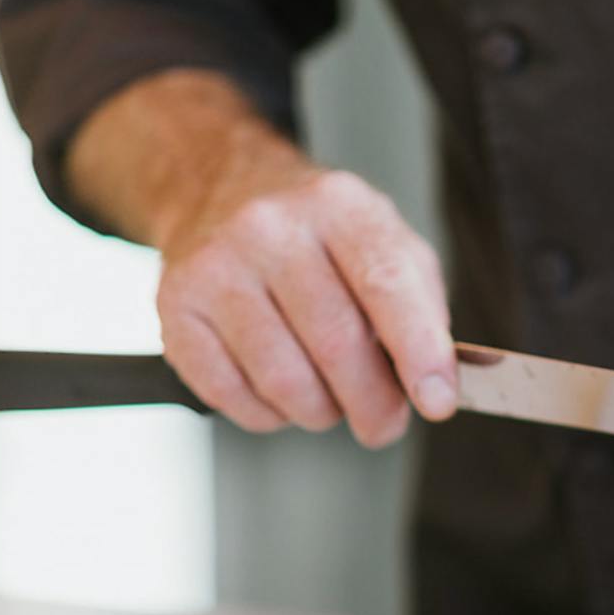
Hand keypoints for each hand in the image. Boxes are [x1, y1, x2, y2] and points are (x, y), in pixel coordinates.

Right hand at [69, 70, 457, 448]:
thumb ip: (422, 310)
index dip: (419, 352)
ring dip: (321, 412)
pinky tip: (280, 391)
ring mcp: (215, 266)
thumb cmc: (320, 234)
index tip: (437, 402)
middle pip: (336, 344)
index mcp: (339, 205)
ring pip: (284, 381)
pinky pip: (232, 395)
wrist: (219, 190)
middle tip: (384, 424)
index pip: (386, 284)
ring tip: (330, 400)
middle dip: (374, 404)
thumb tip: (435, 385)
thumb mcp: (388, 242)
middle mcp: (270, 228)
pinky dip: (269, 414)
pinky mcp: (176, 308)